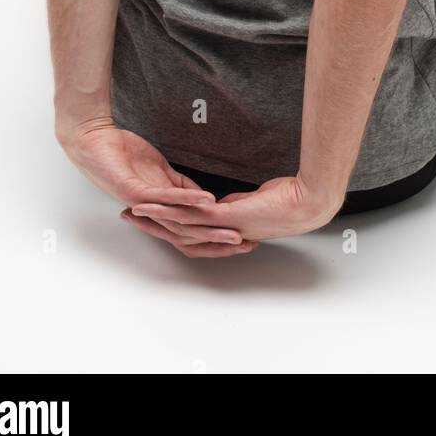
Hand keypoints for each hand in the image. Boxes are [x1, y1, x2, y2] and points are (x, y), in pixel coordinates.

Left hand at [58, 120, 256, 256]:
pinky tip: (205, 199)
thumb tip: (205, 198)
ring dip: (207, 226)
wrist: (94, 141)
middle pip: (188, 237)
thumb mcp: (162, 172)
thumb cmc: (125, 156)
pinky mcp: (134, 192)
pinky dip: (187, 199)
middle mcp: (151, 215)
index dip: (216, 240)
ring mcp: (142, 206)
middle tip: (244, 243)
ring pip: (178, 222)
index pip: (190, 236)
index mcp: (159, 212)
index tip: (244, 241)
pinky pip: (164, 198)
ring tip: (230, 228)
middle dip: (217, 240)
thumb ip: (182, 187)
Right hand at [129, 173, 343, 244]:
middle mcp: (222, 233)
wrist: (307, 202)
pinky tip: (155, 201)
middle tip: (128, 216)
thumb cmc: (287, 201)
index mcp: (226, 231)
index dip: (165, 226)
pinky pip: (192, 215)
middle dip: (151, 225)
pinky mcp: (227, 217)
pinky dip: (170, 208)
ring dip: (154, 217)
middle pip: (177, 234)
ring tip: (133, 208)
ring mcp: (223, 227)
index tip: (145, 218)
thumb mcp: (251, 202)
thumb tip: (222, 204)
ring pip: (180, 226)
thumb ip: (232, 207)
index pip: (189, 233)